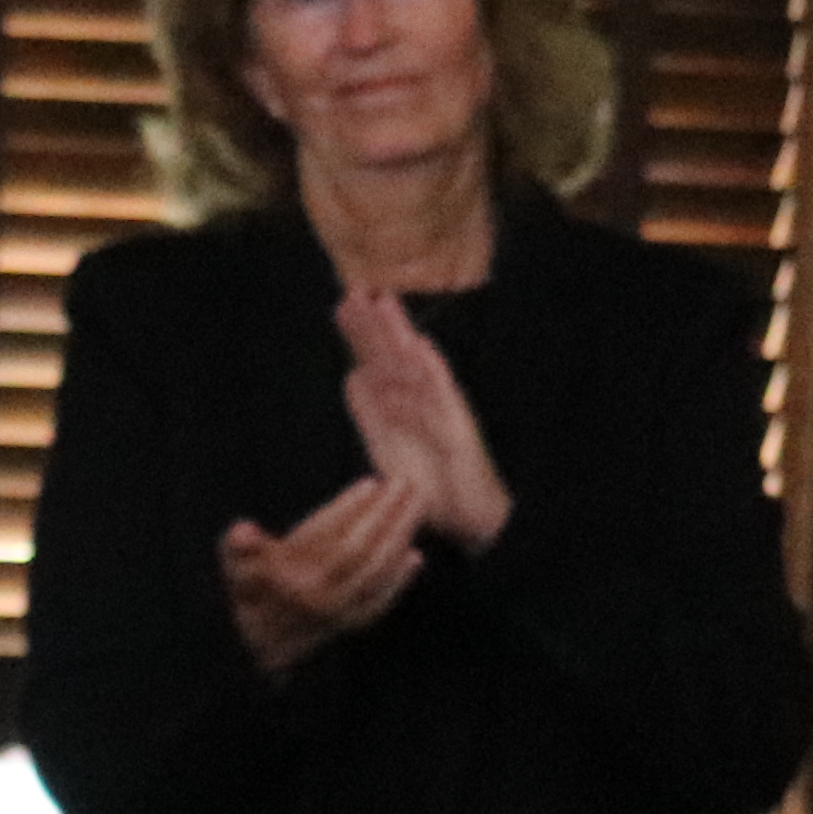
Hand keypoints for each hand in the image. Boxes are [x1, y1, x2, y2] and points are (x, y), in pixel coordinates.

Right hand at [218, 479, 420, 676]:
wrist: (257, 647)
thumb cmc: (249, 592)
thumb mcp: (236, 565)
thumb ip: (239, 547)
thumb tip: (242, 530)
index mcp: (285, 577)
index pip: (323, 537)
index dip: (348, 509)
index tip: (372, 483)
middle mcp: (314, 595)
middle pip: (357, 550)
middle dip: (384, 515)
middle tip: (406, 483)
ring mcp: (336, 612)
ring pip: (374, 572)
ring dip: (400, 537)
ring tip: (418, 505)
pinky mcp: (351, 624)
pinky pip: (380, 600)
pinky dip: (399, 578)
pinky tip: (415, 555)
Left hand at [332, 285, 512, 547]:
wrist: (468, 520)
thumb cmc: (429, 487)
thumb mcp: (390, 448)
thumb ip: (373, 413)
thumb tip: (354, 377)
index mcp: (399, 410)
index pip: (377, 364)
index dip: (361, 337)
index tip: (344, 306)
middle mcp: (419, 406)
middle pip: (393, 358)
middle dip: (374, 327)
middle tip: (354, 294)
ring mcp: (440, 414)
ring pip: (415, 368)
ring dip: (399, 336)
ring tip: (384, 304)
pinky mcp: (459, 430)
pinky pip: (443, 398)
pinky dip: (432, 372)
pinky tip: (421, 348)